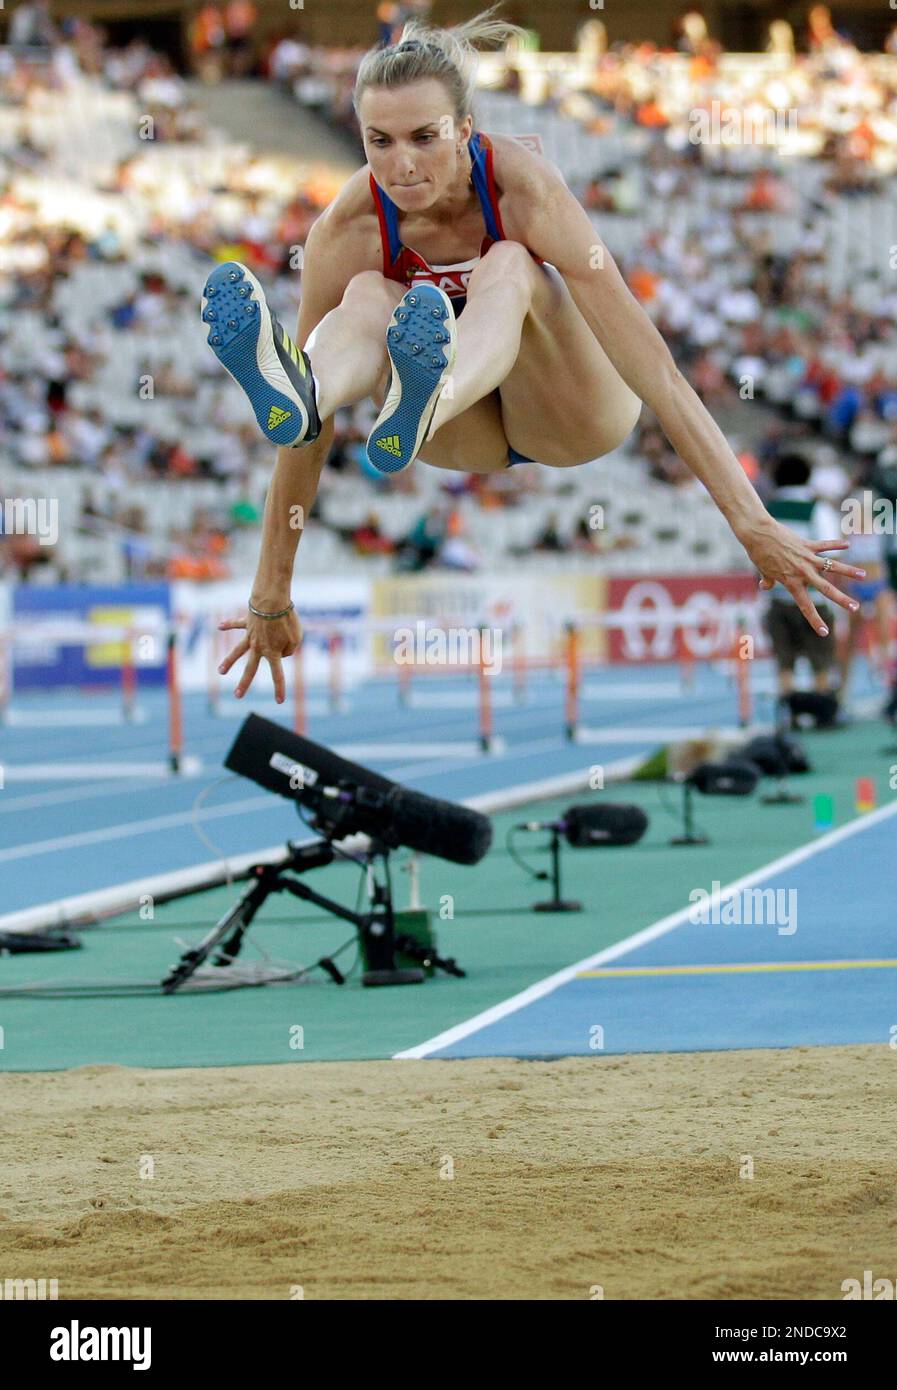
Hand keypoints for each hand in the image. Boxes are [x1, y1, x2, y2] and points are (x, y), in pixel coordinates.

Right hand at [218, 604, 301, 701]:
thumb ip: (290, 650)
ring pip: (237, 651)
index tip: (279, 701)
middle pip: (250, 669)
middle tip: (237, 696)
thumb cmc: (287, 620)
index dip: (279, 688)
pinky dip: (228, 625)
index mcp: (272, 653)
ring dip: (228, 662)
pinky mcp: (248, 622)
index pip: (277, 675)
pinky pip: (237, 624)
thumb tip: (280, 651)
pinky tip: (219, 626)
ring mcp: (251, 635)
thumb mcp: (296, 638)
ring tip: (220, 672)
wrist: (272, 601)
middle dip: (244, 683)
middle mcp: (259, 647)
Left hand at [743, 518, 864, 634]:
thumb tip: (764, 587)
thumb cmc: (759, 554)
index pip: (805, 607)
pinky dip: (836, 544)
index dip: (815, 620)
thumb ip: (767, 581)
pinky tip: (848, 545)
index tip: (825, 632)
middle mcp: (802, 572)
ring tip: (863, 576)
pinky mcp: (808, 544)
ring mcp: (807, 558)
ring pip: (832, 566)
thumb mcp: (763, 571)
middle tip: (855, 607)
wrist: (759, 534)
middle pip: (826, 589)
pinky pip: (825, 545)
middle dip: (842, 600)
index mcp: (792, 583)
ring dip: (849, 571)